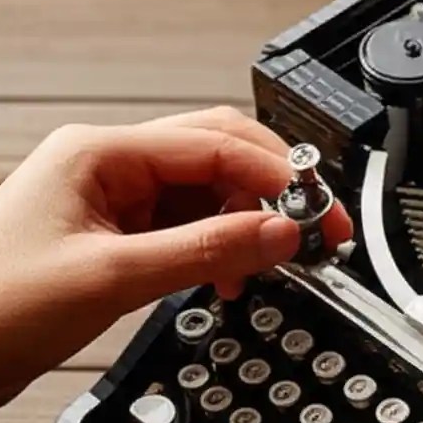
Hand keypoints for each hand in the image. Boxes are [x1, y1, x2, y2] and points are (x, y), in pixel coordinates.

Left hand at [0, 106, 351, 407]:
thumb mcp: (111, 278)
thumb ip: (206, 250)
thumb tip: (281, 232)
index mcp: (101, 153)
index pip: (216, 145)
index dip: (279, 177)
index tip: (322, 216)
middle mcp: (110, 166)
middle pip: (219, 153)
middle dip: (273, 187)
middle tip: (319, 227)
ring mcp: (112, 200)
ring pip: (207, 191)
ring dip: (248, 221)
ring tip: (274, 260)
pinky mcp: (115, 237)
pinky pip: (188, 226)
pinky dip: (221, 247)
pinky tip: (230, 276)